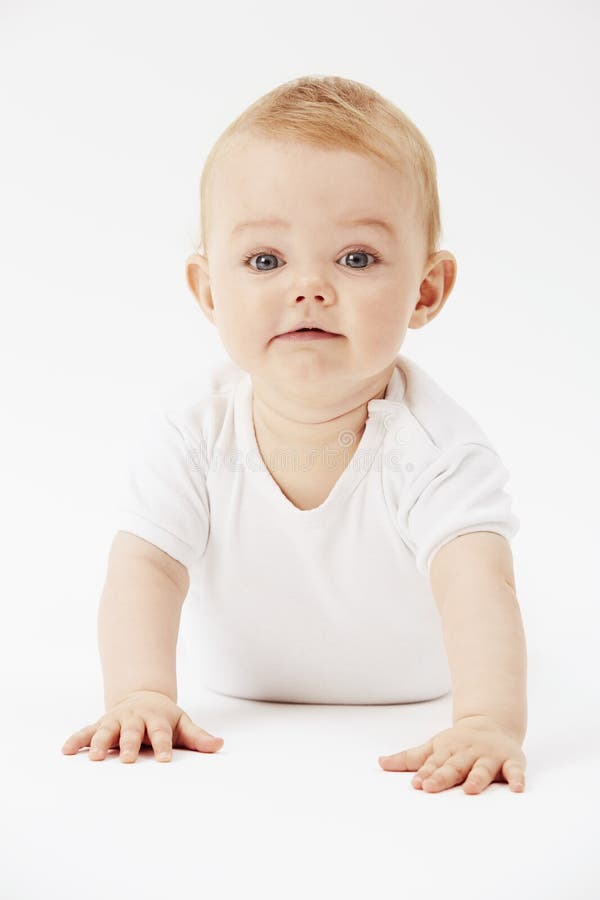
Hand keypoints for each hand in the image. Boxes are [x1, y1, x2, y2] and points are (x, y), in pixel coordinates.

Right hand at [61, 690, 223, 762]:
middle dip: (128, 745)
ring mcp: (116, 721)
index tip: (164, 759)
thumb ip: (198, 737)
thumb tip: (220, 745)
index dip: (163, 745)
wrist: (142, 696)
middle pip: (132, 732)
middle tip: (126, 759)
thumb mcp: (183, 723)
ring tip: (93, 757)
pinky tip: (66, 750)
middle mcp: (134, 719)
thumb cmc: (164, 717)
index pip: (161, 733)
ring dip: (99, 743)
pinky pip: (86, 732)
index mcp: (156, 719)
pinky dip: (76, 740)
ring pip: (106, 730)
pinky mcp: (100, 725)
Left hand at [378, 715, 525, 793]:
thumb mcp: (432, 747)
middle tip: (431, 787)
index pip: (434, 764)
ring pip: (482, 769)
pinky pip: (515, 771)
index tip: (417, 784)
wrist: (490, 724)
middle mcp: (467, 754)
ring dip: (476, 779)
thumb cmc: (456, 743)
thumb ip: (408, 758)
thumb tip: (380, 763)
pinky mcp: (510, 761)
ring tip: (470, 790)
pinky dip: (517, 779)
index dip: (426, 774)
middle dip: (443, 777)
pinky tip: (517, 790)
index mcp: (447, 751)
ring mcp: (488, 757)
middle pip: (454, 767)